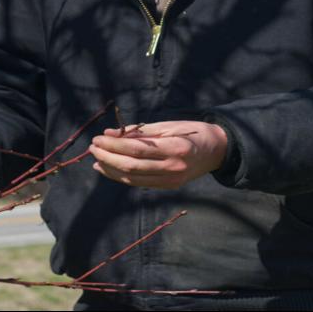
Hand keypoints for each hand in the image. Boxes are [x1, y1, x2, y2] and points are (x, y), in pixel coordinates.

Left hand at [90, 121, 228, 189]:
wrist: (219, 151)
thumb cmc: (194, 132)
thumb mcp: (169, 125)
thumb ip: (140, 131)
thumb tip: (109, 134)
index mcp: (175, 148)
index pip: (136, 149)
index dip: (113, 145)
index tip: (98, 138)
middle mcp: (174, 167)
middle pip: (131, 166)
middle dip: (108, 158)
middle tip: (93, 148)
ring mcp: (172, 180)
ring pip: (133, 179)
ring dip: (111, 170)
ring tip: (96, 159)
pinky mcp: (170, 186)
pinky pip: (140, 183)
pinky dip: (121, 177)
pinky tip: (108, 170)